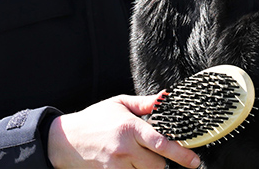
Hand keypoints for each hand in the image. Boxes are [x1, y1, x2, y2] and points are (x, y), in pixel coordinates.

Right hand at [47, 93, 200, 168]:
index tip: (194, 160)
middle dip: (162, 162)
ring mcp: (116, 166)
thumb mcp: (119, 104)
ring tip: (139, 159)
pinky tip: (131, 165)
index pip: (161, 143)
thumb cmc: (94, 119)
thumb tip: (167, 96)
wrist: (64, 140)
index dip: (181, 153)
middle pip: (158, 165)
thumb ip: (145, 103)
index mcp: (130, 127)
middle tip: (154, 154)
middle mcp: (125, 148)